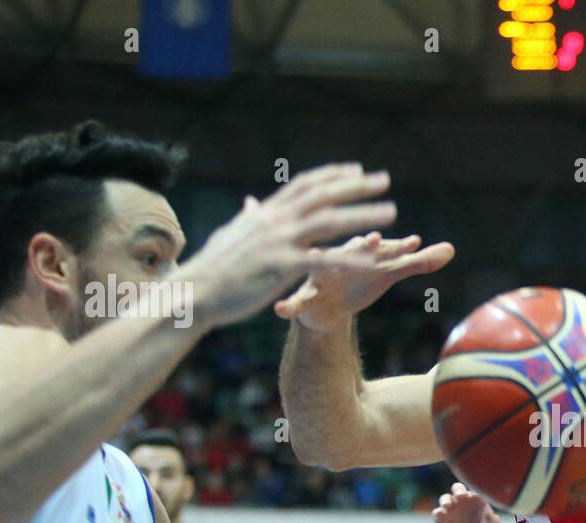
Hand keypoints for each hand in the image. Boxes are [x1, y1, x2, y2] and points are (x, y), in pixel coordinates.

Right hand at [171, 163, 398, 330]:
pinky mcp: (280, 267)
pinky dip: (348, 258)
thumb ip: (246, 218)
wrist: (194, 291)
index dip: (332, 176)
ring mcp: (278, 242)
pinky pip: (322, 261)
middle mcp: (274, 221)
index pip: (304, 185)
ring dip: (362, 215)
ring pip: (328, 222)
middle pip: (323, 196)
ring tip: (391, 212)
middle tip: (384, 180)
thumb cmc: (212, 268)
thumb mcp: (231, 235)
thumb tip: (250, 204)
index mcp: (265, 213)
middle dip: (356, 187)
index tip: (356, 169)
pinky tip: (372, 259)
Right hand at [274, 225, 454, 331]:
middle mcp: (336, 260)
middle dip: (362, 248)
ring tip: (325, 263)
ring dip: (324, 267)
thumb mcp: (387, 273)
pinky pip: (294, 302)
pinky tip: (281, 309)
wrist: (322, 305)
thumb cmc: (357, 280)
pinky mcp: (303, 298)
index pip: (376, 248)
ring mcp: (318, 278)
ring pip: (319, 273)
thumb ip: (417, 262)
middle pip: (350, 254)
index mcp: (356, 252)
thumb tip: (451, 249)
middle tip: (375, 241)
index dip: (394, 245)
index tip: (411, 242)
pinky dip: (287, 305)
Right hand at [432, 482, 505, 522]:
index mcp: (477, 502)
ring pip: (445, 498)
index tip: (477, 495)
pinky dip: (438, 512)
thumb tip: (495, 518)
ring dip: (445, 500)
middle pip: (458, 489)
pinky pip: (437, 512)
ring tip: (447, 506)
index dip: (476, 491)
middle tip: (460, 495)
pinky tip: (440, 515)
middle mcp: (463, 502)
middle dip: (458, 489)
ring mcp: (451, 510)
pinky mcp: (441, 519)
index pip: (476, 491)